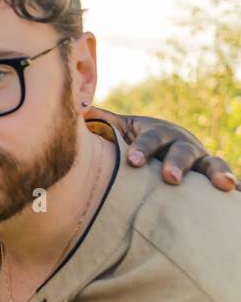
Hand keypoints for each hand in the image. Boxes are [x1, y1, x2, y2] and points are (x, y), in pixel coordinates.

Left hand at [85, 106, 235, 190]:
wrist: (165, 149)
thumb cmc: (137, 141)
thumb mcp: (123, 129)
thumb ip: (103, 122)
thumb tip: (78, 108)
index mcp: (157, 132)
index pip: (150, 138)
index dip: (143, 148)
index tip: (133, 162)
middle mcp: (182, 143)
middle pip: (181, 150)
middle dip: (177, 163)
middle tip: (170, 178)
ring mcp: (200, 158)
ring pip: (211, 163)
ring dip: (218, 172)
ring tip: (224, 185)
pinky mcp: (212, 175)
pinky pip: (226, 178)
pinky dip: (234, 184)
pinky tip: (238, 193)